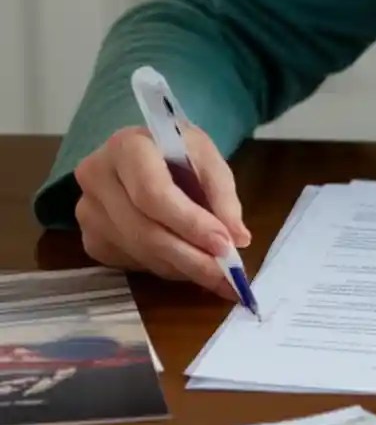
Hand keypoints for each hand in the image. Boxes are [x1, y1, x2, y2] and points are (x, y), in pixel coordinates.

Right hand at [73, 124, 250, 299]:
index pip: (153, 194)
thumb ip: (223, 196)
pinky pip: (132, 262)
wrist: (145, 153)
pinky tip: (188, 265)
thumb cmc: (178, 151)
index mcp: (126, 148)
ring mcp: (88, 212)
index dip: (190, 223)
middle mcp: (96, 179)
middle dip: (191, 257)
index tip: (224, 245)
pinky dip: (166, 268)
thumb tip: (238, 239)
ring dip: (182, 268)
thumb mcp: (207, 159)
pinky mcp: (91, 239)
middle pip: (143, 230)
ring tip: (217, 274)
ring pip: (139, 252)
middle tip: (227, 276)